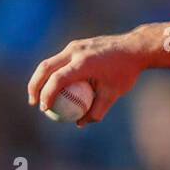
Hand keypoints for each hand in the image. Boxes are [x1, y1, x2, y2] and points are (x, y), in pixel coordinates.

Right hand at [26, 35, 146, 127]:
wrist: (135, 48)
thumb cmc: (125, 73)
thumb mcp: (113, 94)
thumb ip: (96, 111)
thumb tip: (79, 123)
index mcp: (84, 63)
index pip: (57, 79)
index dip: (47, 95)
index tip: (44, 109)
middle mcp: (75, 51)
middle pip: (45, 68)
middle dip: (35, 86)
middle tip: (34, 103)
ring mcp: (75, 46)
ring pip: (50, 62)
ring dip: (41, 78)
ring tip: (39, 96)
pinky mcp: (77, 45)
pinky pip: (60, 60)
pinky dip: (53, 72)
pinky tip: (54, 86)